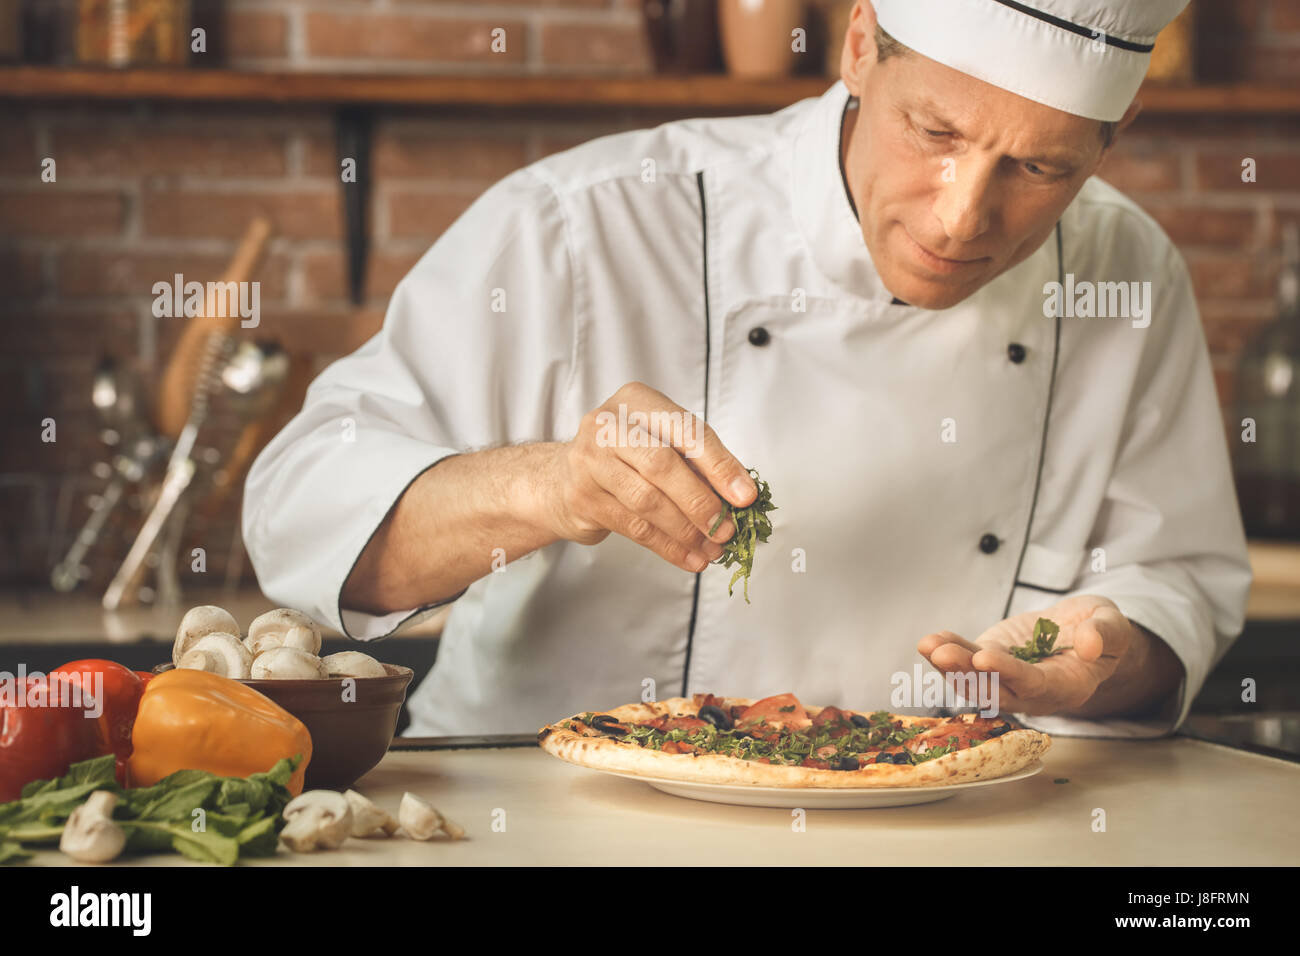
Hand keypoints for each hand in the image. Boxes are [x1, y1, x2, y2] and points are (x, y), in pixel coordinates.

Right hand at [538, 382, 756, 573]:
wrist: (560, 479)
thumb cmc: (623, 456)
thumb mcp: (659, 441)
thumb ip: (696, 461)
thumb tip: (740, 496)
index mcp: (635, 400)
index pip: (685, 430)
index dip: (720, 465)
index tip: (745, 495)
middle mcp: (607, 425)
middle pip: (662, 465)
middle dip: (700, 501)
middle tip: (726, 528)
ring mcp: (589, 461)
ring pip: (647, 500)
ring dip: (686, 530)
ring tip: (712, 548)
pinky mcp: (583, 498)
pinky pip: (634, 528)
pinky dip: (667, 546)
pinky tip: (689, 557)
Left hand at [916, 595, 1137, 716]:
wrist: (1084, 632)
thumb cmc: (1102, 631)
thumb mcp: (1113, 626)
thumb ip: (1105, 635)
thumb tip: (1089, 643)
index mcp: (1067, 687)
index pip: (1033, 683)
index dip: (1008, 672)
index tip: (983, 658)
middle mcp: (1033, 693)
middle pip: (996, 690)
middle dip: (967, 674)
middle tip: (942, 655)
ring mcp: (1007, 680)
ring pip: (975, 680)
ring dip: (950, 665)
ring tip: (928, 646)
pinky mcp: (991, 663)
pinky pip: (967, 663)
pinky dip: (949, 651)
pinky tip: (930, 641)